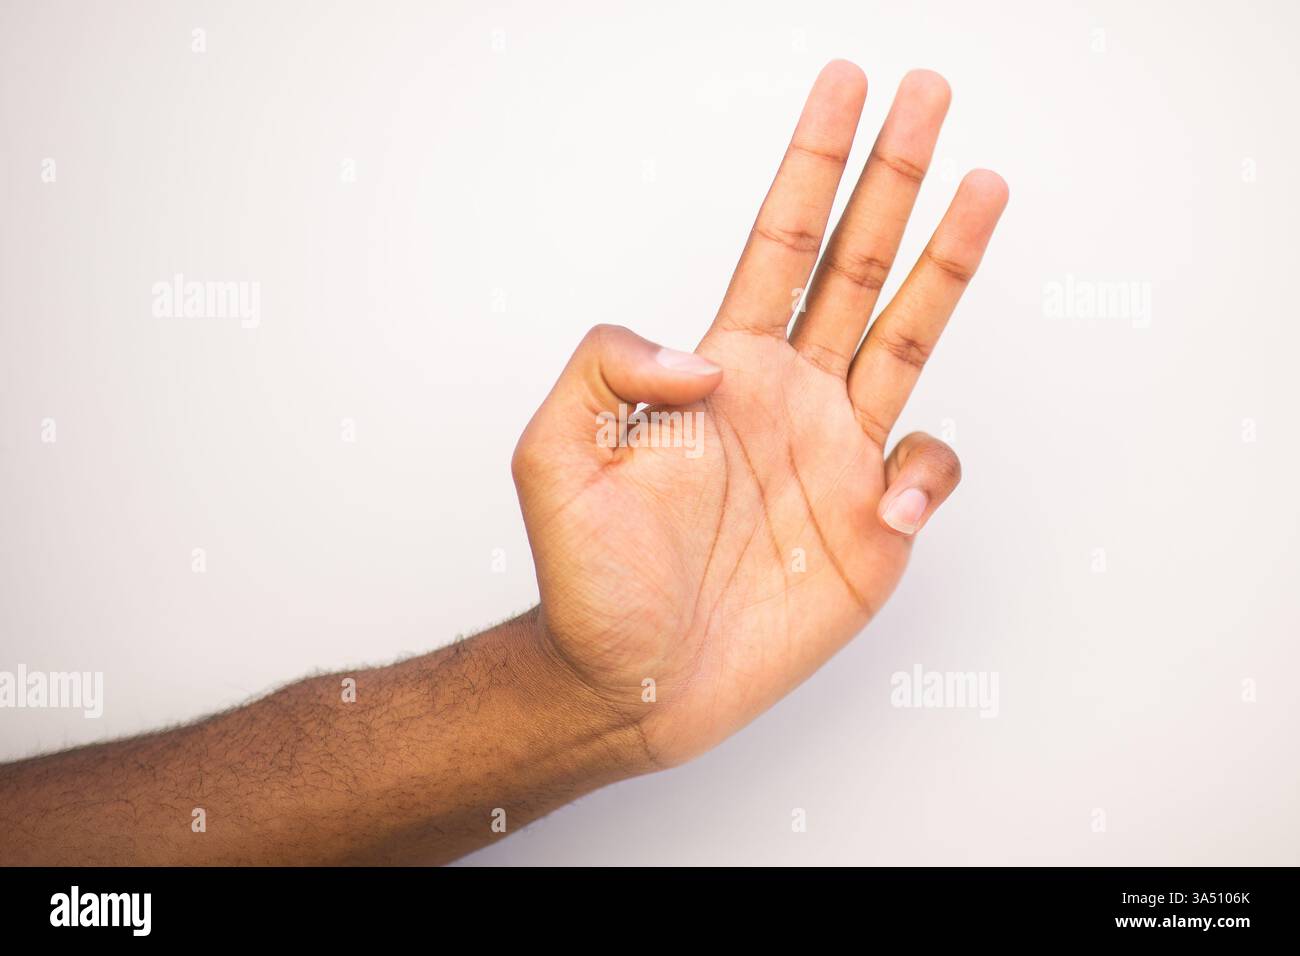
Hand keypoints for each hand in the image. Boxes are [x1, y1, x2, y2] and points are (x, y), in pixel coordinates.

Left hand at [513, 61, 1007, 769]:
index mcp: (724, 368)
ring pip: (910, 338)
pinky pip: (926, 472)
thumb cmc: (590, 581)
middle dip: (894, 177)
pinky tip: (890, 504)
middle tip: (928, 95)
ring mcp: (838, 458)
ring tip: (983, 189)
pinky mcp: (873, 527)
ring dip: (949, 263)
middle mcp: (791, 396)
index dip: (815, 165)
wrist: (633, 680)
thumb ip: (604, 367)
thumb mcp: (553, 456)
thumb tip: (707, 353)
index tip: (847, 89)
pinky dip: (926, 475)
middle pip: (857, 264)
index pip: (779, 243)